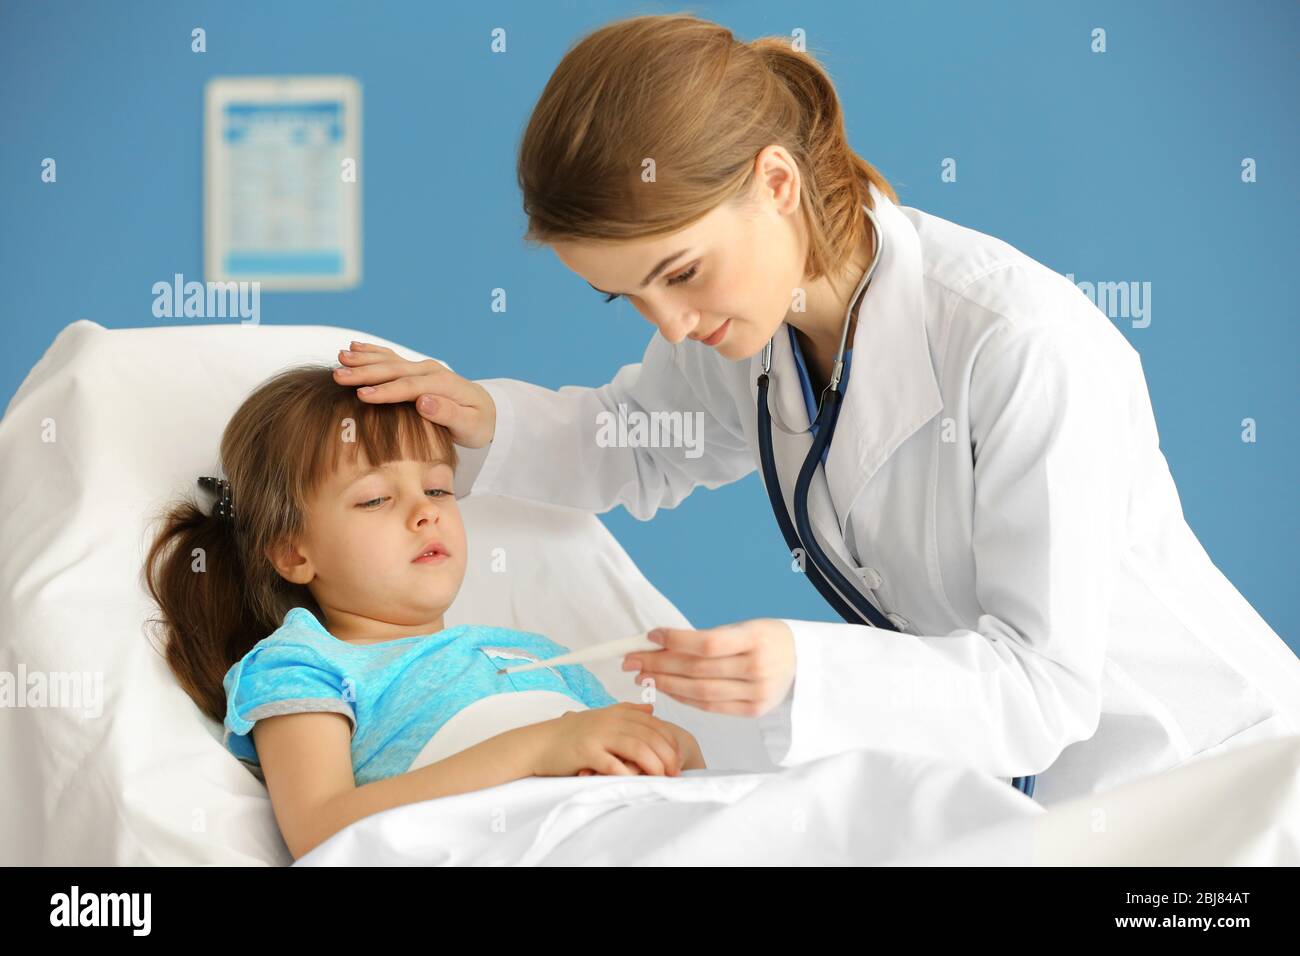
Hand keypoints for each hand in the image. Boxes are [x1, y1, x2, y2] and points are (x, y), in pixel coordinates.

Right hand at [334, 341, 496, 448]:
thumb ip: (448, 413)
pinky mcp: (416, 370)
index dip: (386, 391)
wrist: (487, 410)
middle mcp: (431, 372)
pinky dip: (372, 352)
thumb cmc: (478, 423)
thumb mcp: (470, 425)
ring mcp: (422, 368)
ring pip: (389, 361)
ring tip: (340, 357)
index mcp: (443, 385)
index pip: (410, 388)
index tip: (362, 395)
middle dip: (365, 373)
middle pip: (394, 371)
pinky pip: (391, 359)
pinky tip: (354, 348)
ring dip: (364, 359)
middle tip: (338, 375)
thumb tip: (423, 402)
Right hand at [532, 702, 683, 776]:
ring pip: (637, 748)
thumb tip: (651, 710)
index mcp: (618, 713)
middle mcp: (611, 721)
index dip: (670, 742)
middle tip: (675, 772)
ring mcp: (599, 735)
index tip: (678, 759)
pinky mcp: (586, 751)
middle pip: (650, 736)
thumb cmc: (573, 734)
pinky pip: (613, 763)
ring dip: (653, 765)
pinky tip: (635, 782)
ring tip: (661, 778)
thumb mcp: (602, 716)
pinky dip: (627, 773)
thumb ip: (628, 711)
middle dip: (667, 755)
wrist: (541, 742)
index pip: (654, 725)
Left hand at [622, 619, 794, 717]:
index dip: (675, 641)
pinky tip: (666, 688)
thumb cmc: (766, 638)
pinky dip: (684, 698)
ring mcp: (757, 693)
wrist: (804, 660)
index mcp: (756, 638)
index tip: (650, 636)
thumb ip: (709, 638)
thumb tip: (660, 643)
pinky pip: (710, 707)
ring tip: (643, 675)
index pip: (706, 643)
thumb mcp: (744, 627)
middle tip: (632, 659)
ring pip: (700, 692)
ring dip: (666, 683)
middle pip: (697, 670)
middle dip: (659, 664)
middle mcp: (758, 667)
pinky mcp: (753, 711)